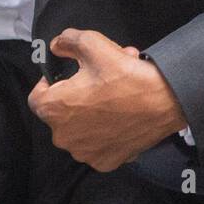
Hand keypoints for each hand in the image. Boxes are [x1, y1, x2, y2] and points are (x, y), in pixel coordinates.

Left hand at [28, 28, 188, 171]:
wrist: (166, 103)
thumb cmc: (127, 76)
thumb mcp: (94, 44)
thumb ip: (67, 41)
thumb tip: (57, 46)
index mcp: (54, 109)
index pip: (37, 96)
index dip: (49, 82)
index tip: (68, 76)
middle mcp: (64, 137)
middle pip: (61, 112)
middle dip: (78, 93)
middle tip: (101, 78)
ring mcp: (85, 153)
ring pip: (80, 127)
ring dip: (92, 111)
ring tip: (115, 93)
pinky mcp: (106, 162)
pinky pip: (98, 143)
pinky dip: (106, 130)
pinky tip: (122, 114)